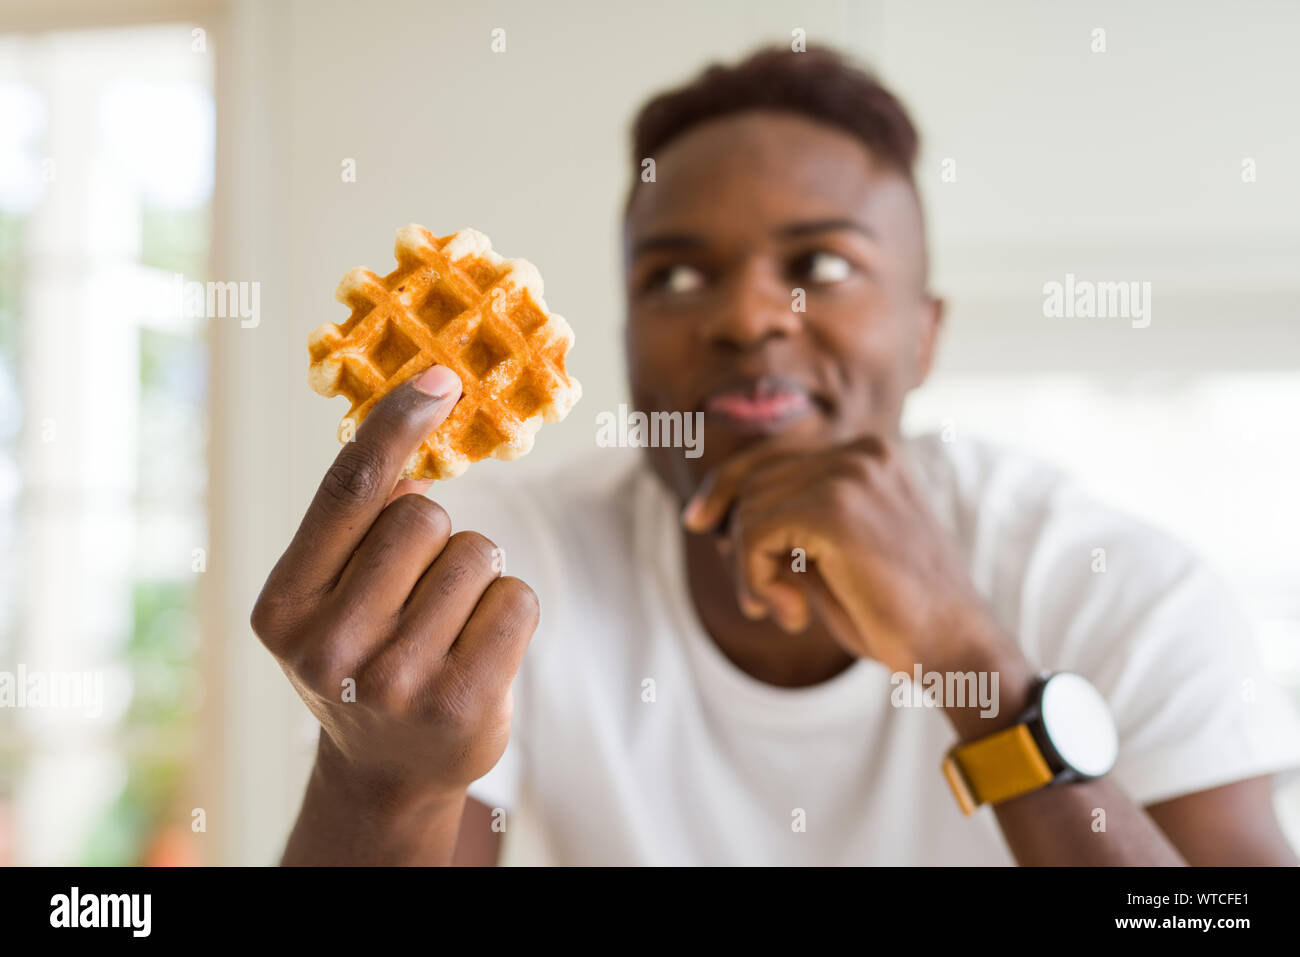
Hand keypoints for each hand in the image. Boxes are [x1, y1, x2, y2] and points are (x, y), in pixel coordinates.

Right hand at [251, 365, 538, 806]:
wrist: (388, 768)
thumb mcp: (331, 596)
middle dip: (437, 537)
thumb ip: (357, 526)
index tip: (440, 377)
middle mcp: (328, 647)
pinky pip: (516, 598)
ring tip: (444, 628)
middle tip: (419, 590)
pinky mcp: (460, 702)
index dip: (397, 423)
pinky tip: (478, 650)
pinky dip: (508, 610)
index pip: (348, 489)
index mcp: (283, 605)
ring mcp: (393, 680)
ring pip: (475, 553)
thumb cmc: (364, 657)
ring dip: (474, 576)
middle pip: (423, 516)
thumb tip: (419, 434)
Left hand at [681, 434, 1006, 675]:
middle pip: (752, 474)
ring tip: (785, 609)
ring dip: (750, 568)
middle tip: (761, 598)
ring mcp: (851, 472)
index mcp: (868, 454)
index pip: (773, 453)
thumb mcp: (830, 557)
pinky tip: (791, 613)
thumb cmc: (894, 613)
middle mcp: (861, 450)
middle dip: (738, 538)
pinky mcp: (835, 507)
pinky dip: (755, 578)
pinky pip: (755, 533)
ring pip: (750, 507)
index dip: (725, 486)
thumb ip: (784, 527)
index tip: (699, 523)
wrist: (955, 648)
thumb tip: (713, 517)